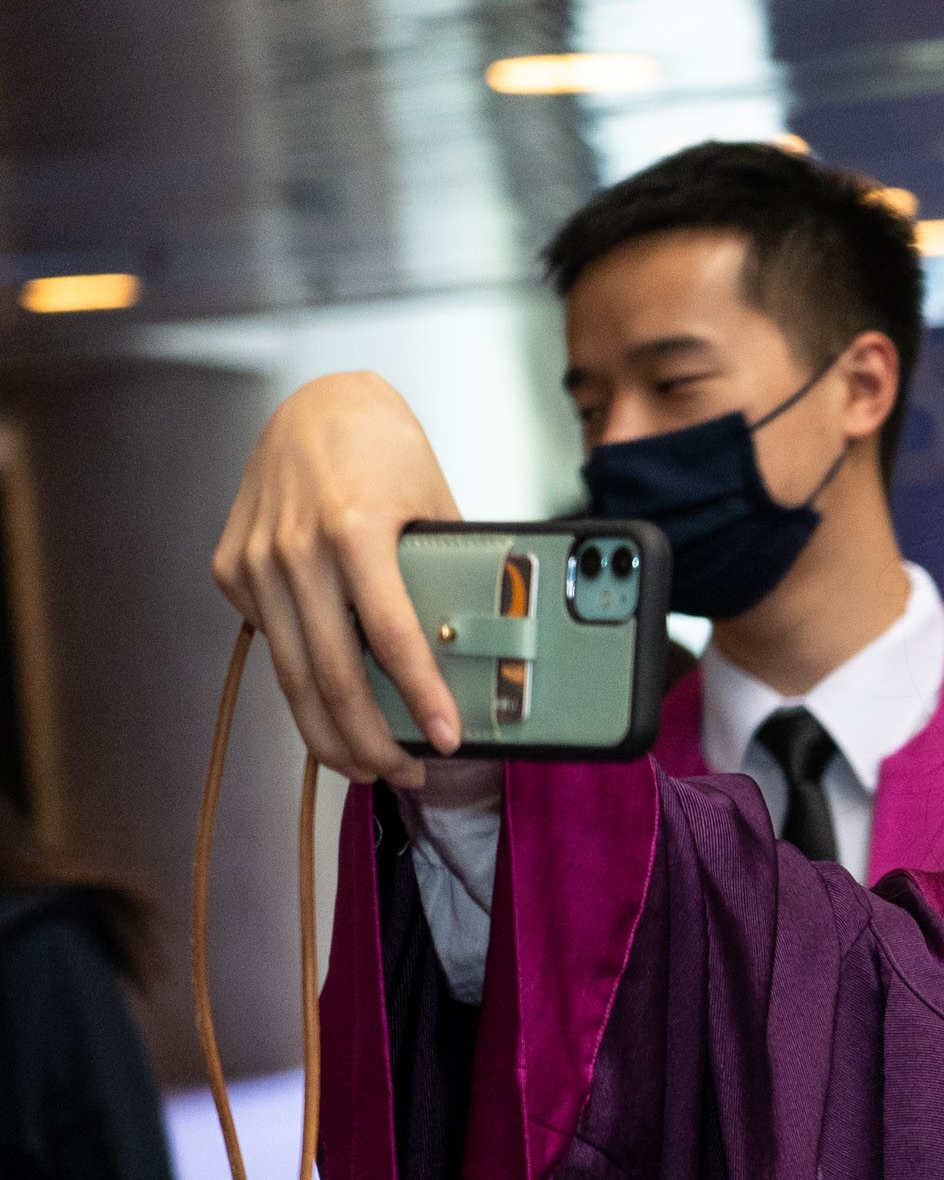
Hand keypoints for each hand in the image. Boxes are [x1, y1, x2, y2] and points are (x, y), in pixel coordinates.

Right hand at [209, 371, 464, 783]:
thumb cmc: (386, 450)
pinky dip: (301, 679)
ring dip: (329, 731)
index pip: (393, 638)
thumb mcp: (435, 507)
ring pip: (292, 674)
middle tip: (406, 774)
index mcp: (355, 531)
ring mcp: (255, 562)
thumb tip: (476, 650)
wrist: (318, 404)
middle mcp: (296, 550)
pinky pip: (273, 641)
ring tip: (368, 764)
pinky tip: (330, 703)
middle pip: (331, 676)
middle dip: (370, 741)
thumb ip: (446, 575)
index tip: (447, 740)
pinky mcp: (231, 569)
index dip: (421, 698)